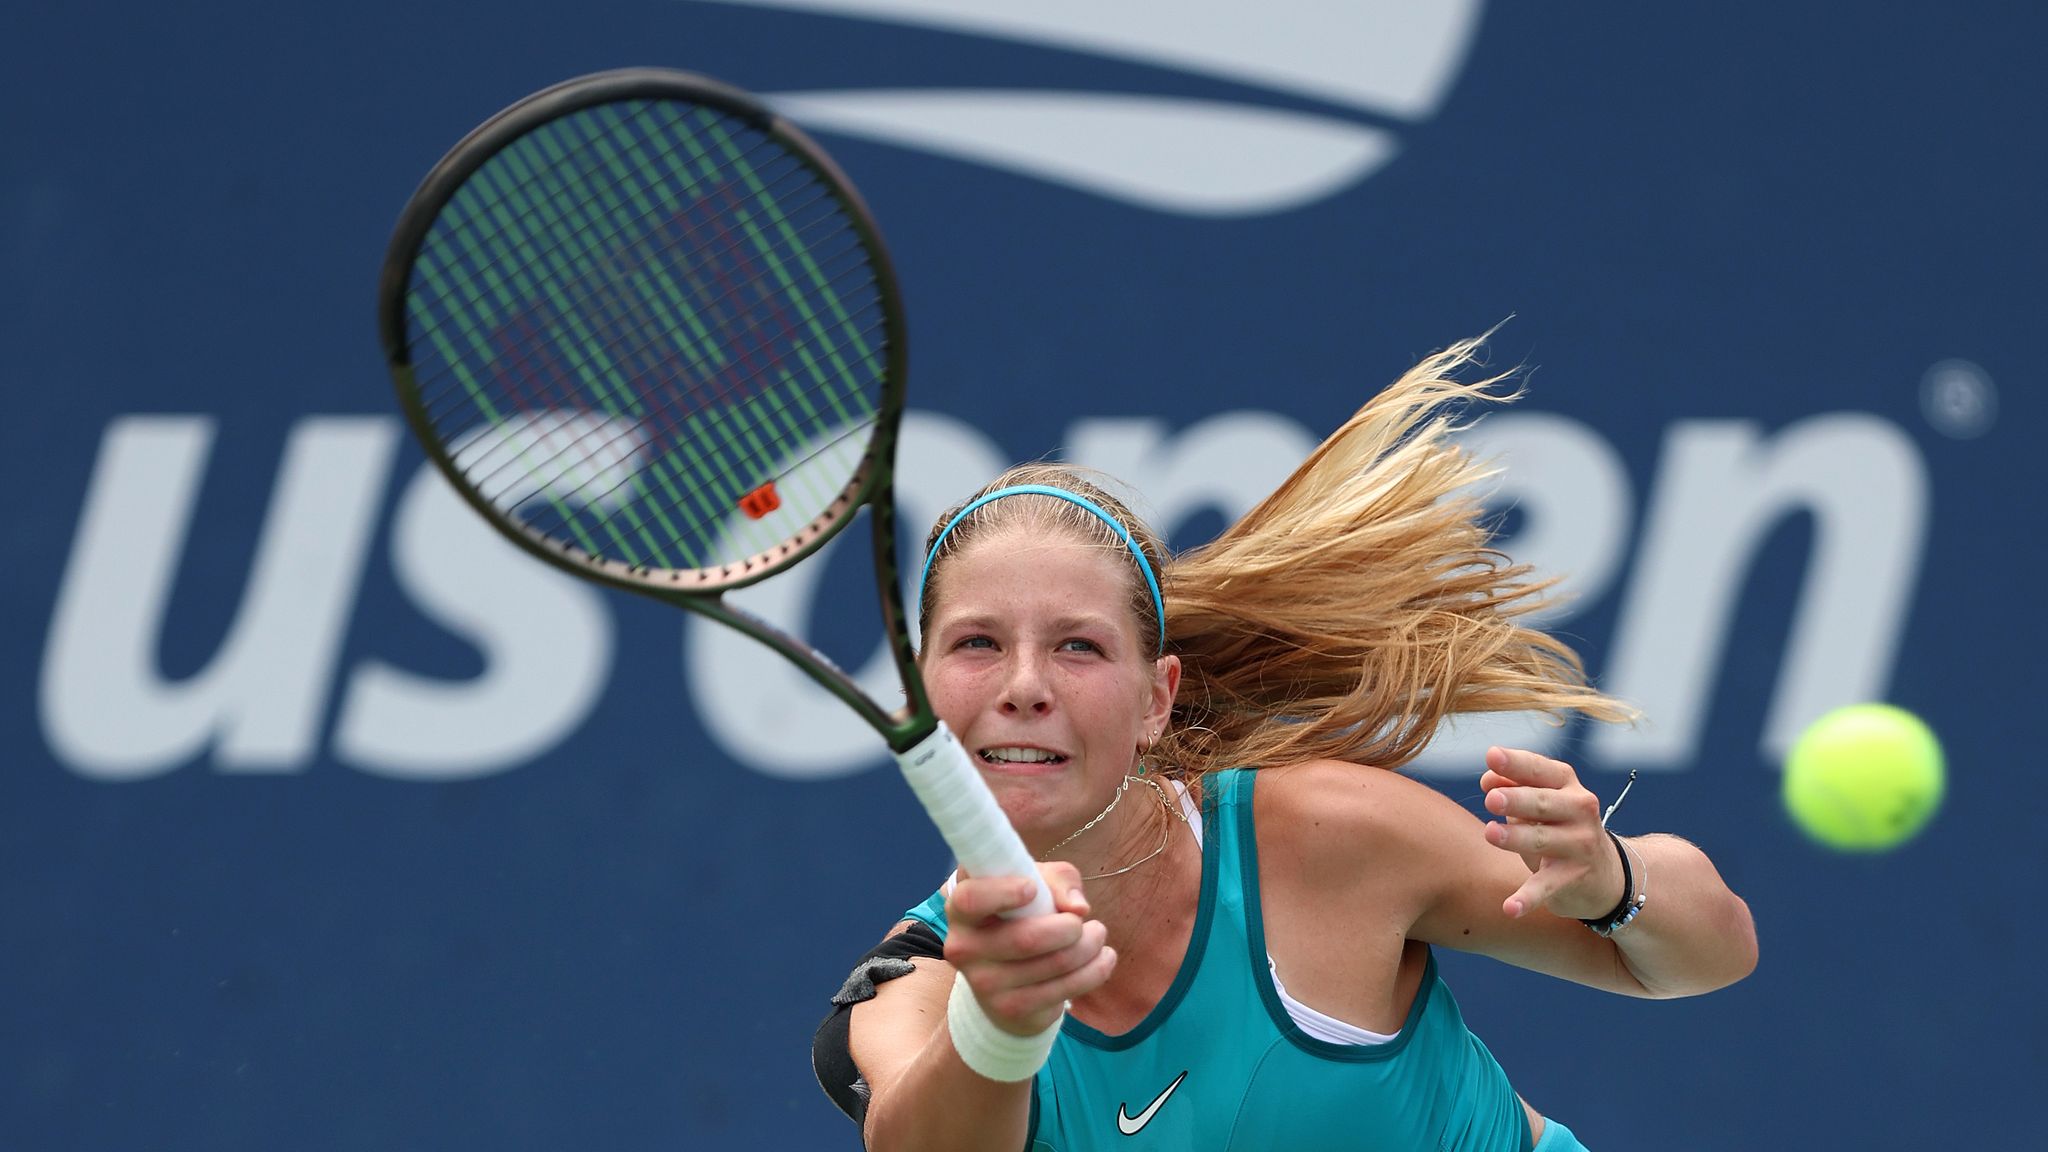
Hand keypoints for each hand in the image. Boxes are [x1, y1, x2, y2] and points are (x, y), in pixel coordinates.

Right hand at [942, 861, 1116, 1035]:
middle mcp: (964, 948)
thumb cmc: (1023, 914)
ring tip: (1097, 934)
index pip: (971, 899)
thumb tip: (1078, 908)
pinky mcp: (1011, 1009)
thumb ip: (1058, 880)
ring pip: (1054, 963)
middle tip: (1082, 921)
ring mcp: (985, 984)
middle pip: (1026, 939)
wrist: (1006, 979)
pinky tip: (1103, 957)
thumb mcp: (1038, 883)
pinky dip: (1096, 970)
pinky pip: (1066, 989)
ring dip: (1090, 946)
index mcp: (962, 909)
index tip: (1032, 888)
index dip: (1003, 892)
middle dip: (1069, 927)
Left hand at [1479, 746, 1625, 920]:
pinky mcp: (1573, 878)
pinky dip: (1527, 899)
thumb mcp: (1541, 801)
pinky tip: (1510, 909)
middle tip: (1491, 800)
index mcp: (1567, 785)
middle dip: (1517, 799)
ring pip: (1543, 840)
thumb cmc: (1558, 827)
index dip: (1516, 763)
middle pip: (1543, 803)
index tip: (1492, 756)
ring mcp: (1579, 845)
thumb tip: (1488, 779)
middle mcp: (1580, 810)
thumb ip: (1514, 787)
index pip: (1541, 770)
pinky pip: (1546, 888)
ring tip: (1491, 833)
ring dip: (1517, 838)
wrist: (1606, 874)